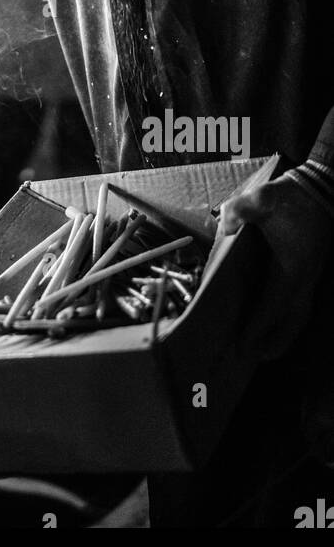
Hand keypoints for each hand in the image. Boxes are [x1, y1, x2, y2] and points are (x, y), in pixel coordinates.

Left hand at [220, 172, 333, 359]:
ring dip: (284, 333)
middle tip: (254, 357)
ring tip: (266, 349)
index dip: (257, 327)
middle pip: (291, 321)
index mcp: (291, 269)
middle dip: (274, 341)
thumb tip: (226, 223)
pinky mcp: (310, 269)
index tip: (243, 344)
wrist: (320, 189)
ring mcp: (310, 275)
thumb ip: (241, 210)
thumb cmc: (291, 198)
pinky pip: (301, 303)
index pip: (272, 307)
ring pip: (300, 314)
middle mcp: (303, 279)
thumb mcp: (263, 199)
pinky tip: (279, 318)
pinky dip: (290, 318)